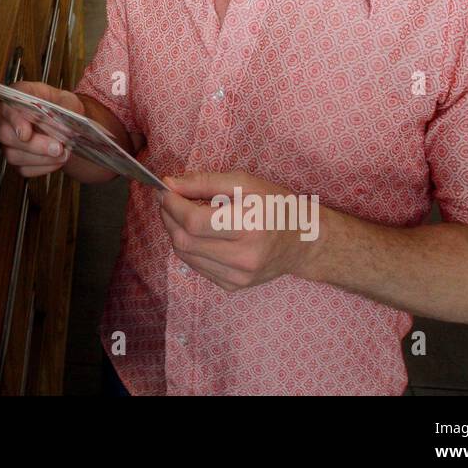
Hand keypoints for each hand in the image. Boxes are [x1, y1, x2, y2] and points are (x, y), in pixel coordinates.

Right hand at [0, 81, 84, 177]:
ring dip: (41, 158)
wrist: (63, 122)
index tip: (26, 133)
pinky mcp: (16, 159)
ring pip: (14, 155)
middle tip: (57, 147)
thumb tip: (65, 128)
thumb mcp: (68, 99)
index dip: (15, 122)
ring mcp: (9, 142)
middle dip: (34, 145)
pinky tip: (57, 161)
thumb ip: (66, 108)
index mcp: (15, 100)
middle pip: (7, 136)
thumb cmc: (60, 106)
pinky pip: (24, 169)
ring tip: (63, 155)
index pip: (7, 109)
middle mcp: (6, 121)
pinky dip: (43, 167)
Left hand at [158, 170, 322, 291]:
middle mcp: (244, 257)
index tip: (163, 190)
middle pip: (184, 241)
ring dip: (175, 232)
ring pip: (186, 255)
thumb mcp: (245, 183)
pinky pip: (196, 266)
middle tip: (168, 200)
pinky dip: (189, 247)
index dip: (172, 205)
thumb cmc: (275, 206)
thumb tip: (169, 184)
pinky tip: (199, 233)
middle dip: (168, 217)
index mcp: (250, 227)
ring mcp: (238, 276)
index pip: (193, 221)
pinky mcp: (233, 286)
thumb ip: (204, 182)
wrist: (303, 242)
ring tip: (184, 214)